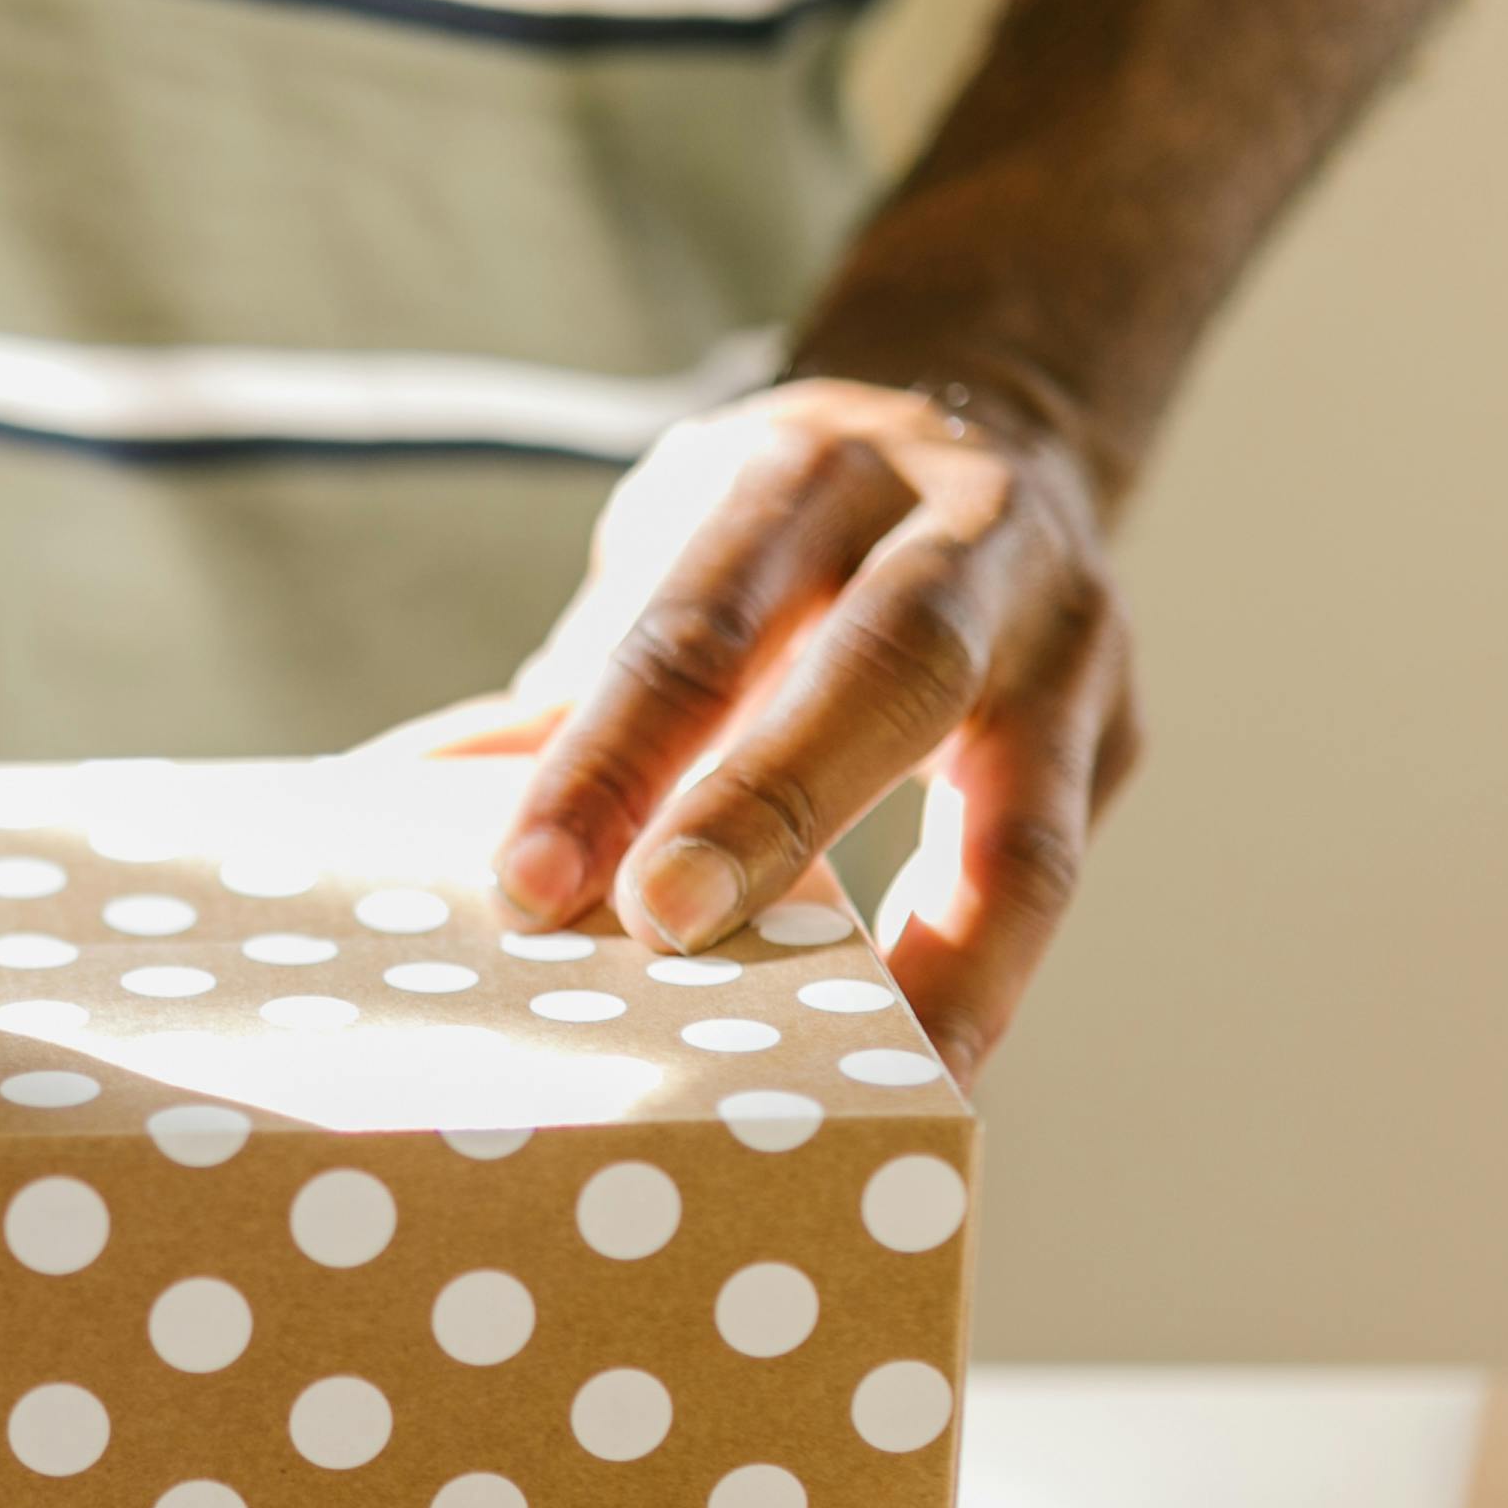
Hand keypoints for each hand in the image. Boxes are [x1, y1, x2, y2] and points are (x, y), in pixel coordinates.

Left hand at [481, 381, 1137, 1079]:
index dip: (614, 748)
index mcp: (815, 477)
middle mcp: (966, 542)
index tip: (530, 876)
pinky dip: (976, 986)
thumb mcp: (678, 536)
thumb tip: (394, 801)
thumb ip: (574, 671)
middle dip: (772, 813)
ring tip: (863, 1087)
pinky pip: (1040, 882)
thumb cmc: (789, 523)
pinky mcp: (1113, 740)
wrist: (995, 420)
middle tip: (662, 933)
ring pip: (1019, 823)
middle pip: (884, 675)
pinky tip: (918, 1081)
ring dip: (935, 967)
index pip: (705, 614)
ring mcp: (1069, 645)